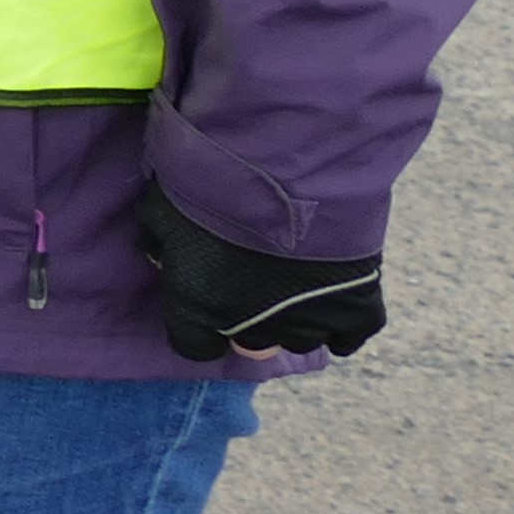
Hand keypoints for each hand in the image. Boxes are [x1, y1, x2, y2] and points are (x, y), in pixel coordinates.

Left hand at [136, 180, 386, 360]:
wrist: (290, 167)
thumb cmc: (214, 184)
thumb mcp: (163, 207)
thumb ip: (157, 238)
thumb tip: (158, 254)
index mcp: (198, 309)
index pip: (194, 345)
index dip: (201, 326)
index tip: (210, 302)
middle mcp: (251, 329)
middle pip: (251, 344)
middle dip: (251, 319)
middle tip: (258, 281)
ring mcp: (307, 324)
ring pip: (300, 339)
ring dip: (296, 317)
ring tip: (297, 280)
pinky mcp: (356, 312)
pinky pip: (349, 337)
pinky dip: (343, 327)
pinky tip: (336, 303)